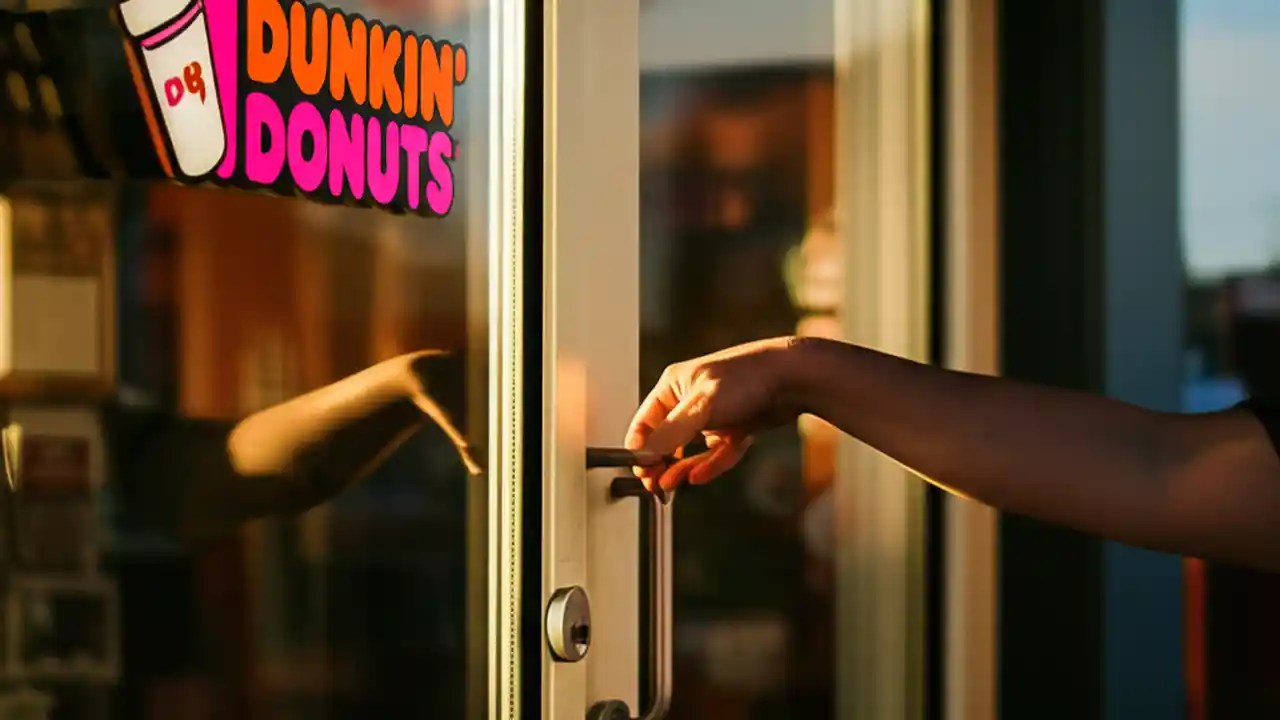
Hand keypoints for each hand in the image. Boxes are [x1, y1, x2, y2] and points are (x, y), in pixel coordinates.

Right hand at [625, 337, 804, 492]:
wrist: (792, 378)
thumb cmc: (746, 378)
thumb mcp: (700, 407)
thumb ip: (669, 433)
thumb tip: (641, 453)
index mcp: (674, 386)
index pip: (645, 421)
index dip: (640, 448)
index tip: (639, 471)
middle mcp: (690, 400)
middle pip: (666, 439)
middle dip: (660, 463)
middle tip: (654, 485)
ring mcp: (714, 415)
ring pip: (691, 449)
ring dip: (681, 467)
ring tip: (670, 486)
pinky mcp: (735, 427)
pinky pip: (717, 452)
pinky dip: (708, 465)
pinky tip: (697, 477)